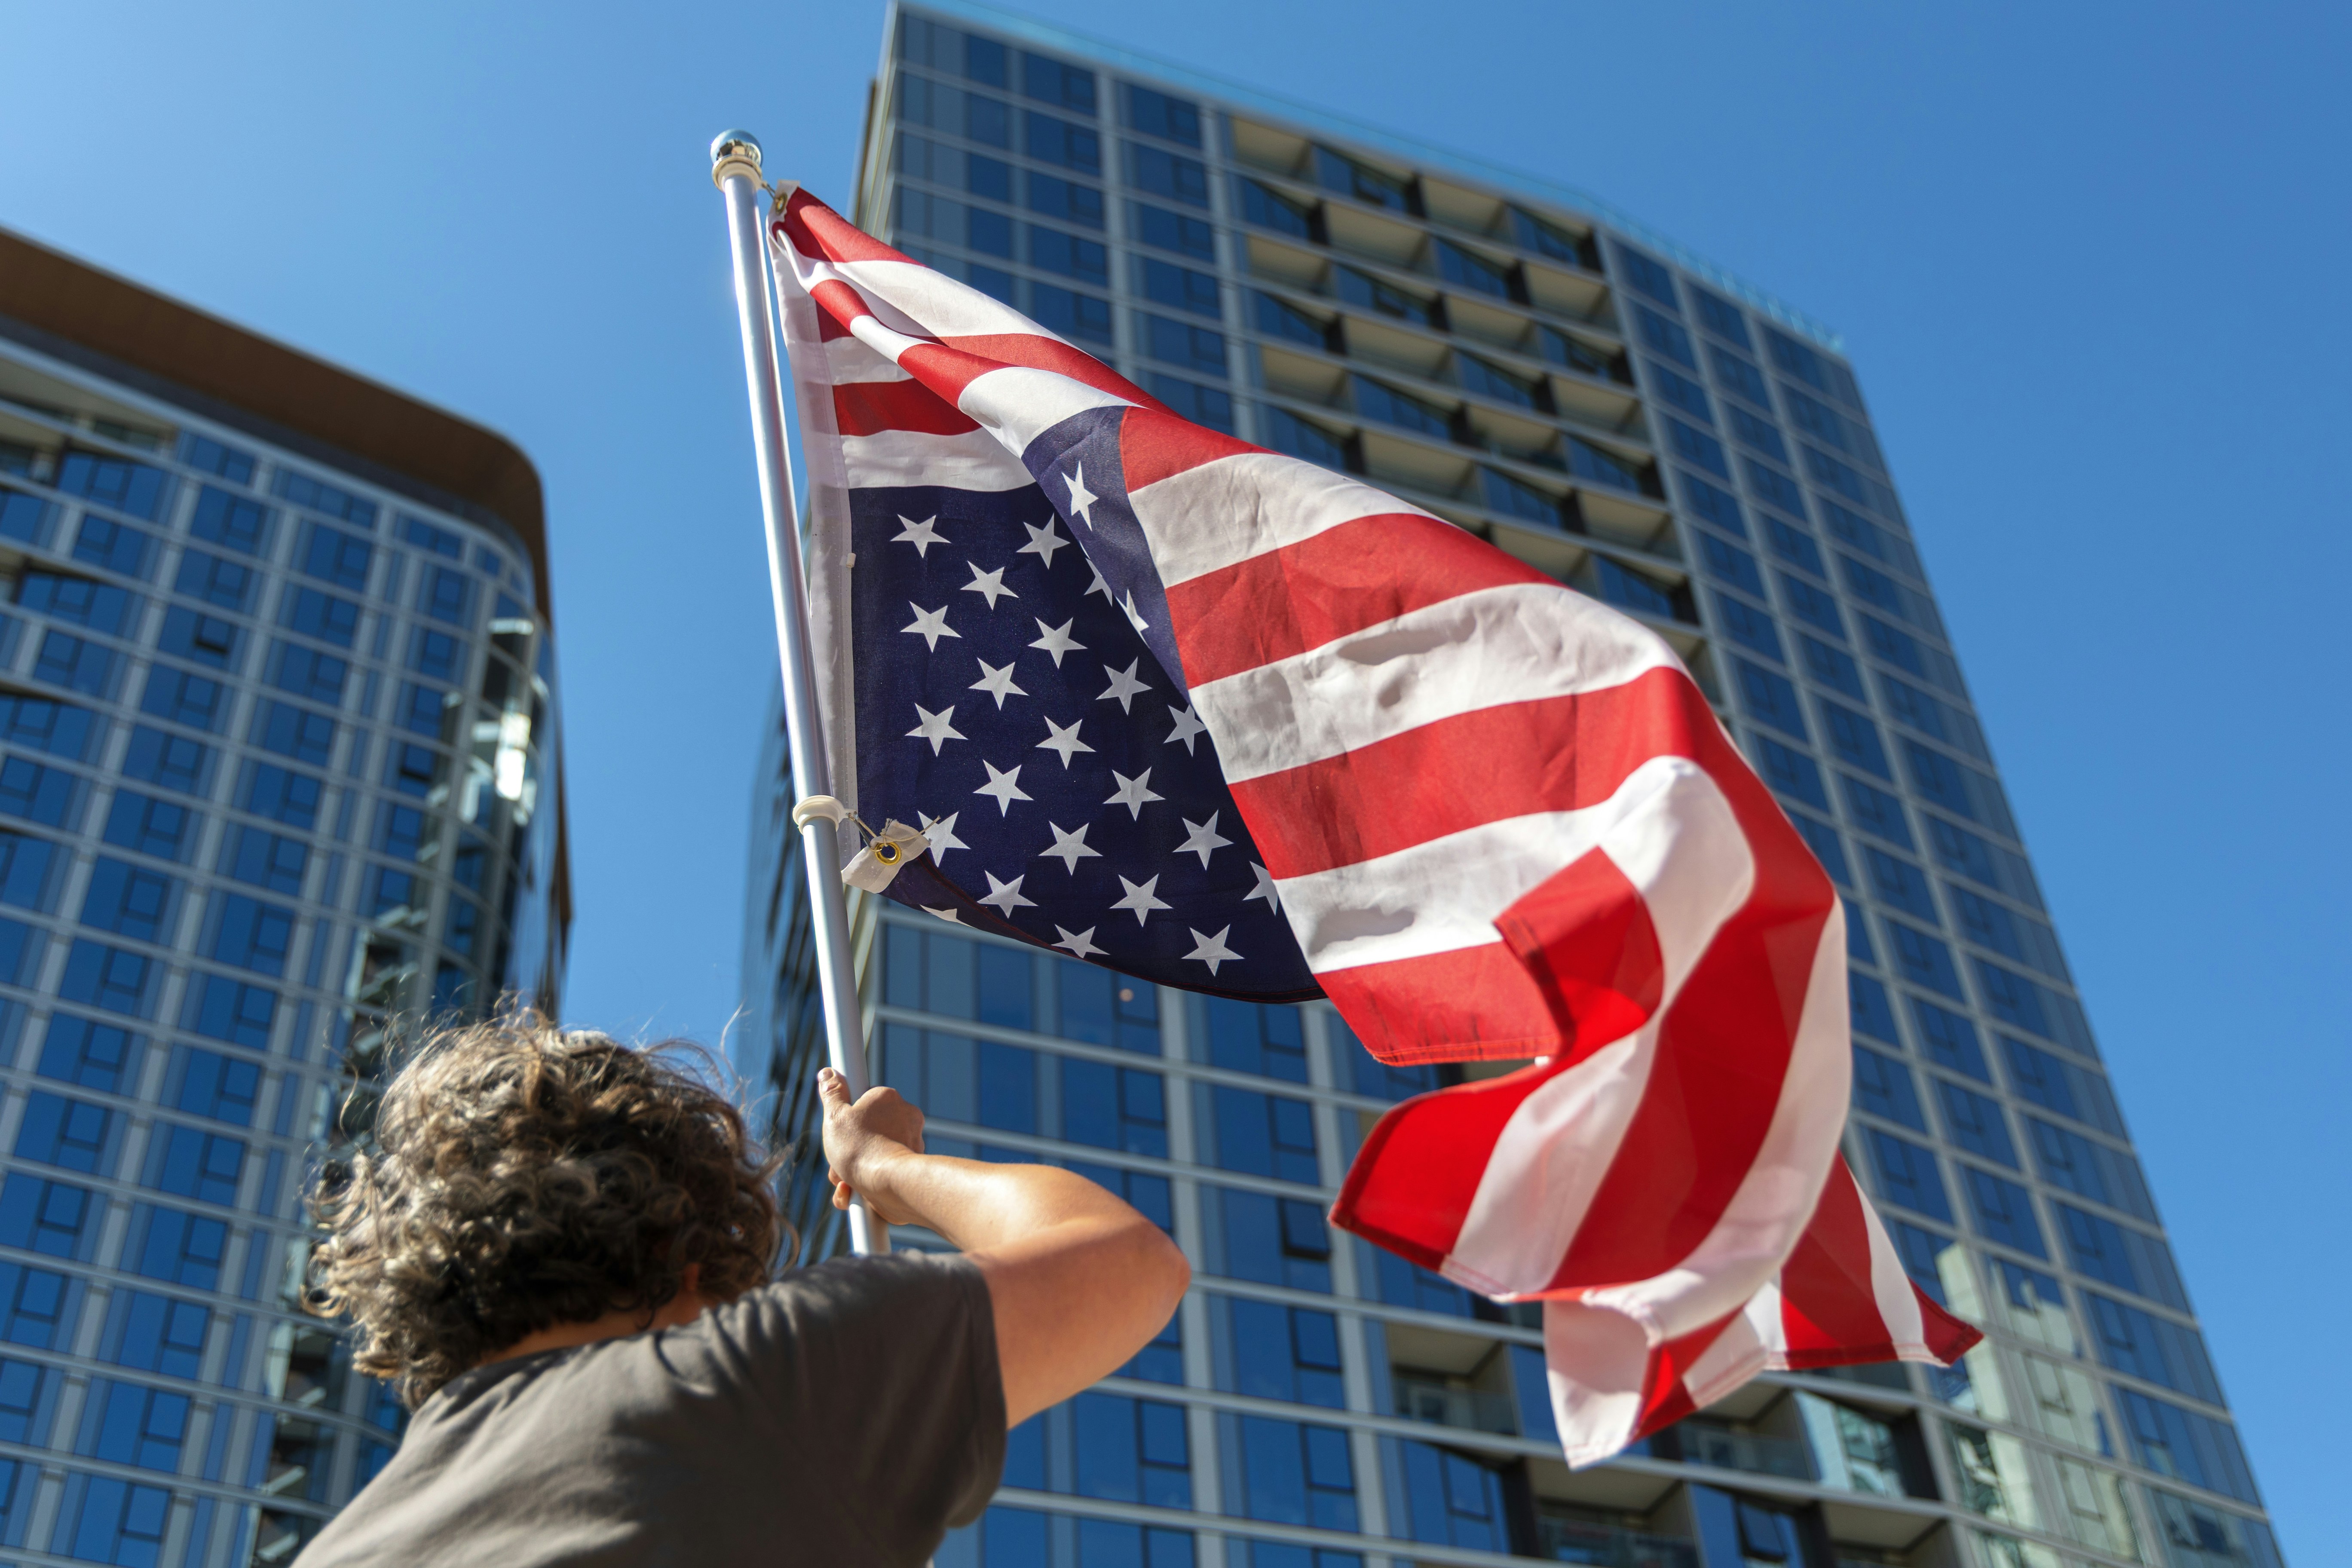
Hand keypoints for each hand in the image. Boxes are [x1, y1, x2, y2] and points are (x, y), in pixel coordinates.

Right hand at [819, 1068, 925, 1225]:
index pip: (863, 1101)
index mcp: (887, 1098)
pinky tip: (855, 1192)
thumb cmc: (860, 1148)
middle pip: (867, 1130)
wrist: (890, 1185)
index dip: (847, 1118)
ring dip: (854, 1169)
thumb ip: (831, 1094)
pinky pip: (885, 1171)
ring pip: (874, 1153)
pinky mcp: (912, 1167)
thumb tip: (828, 1073)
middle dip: (848, 1150)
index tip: (843, 1130)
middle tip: (839, 1162)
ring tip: (846, 1181)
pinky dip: (869, 1182)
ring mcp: (912, 1142)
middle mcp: (905, 1116)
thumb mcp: (835, 1117)